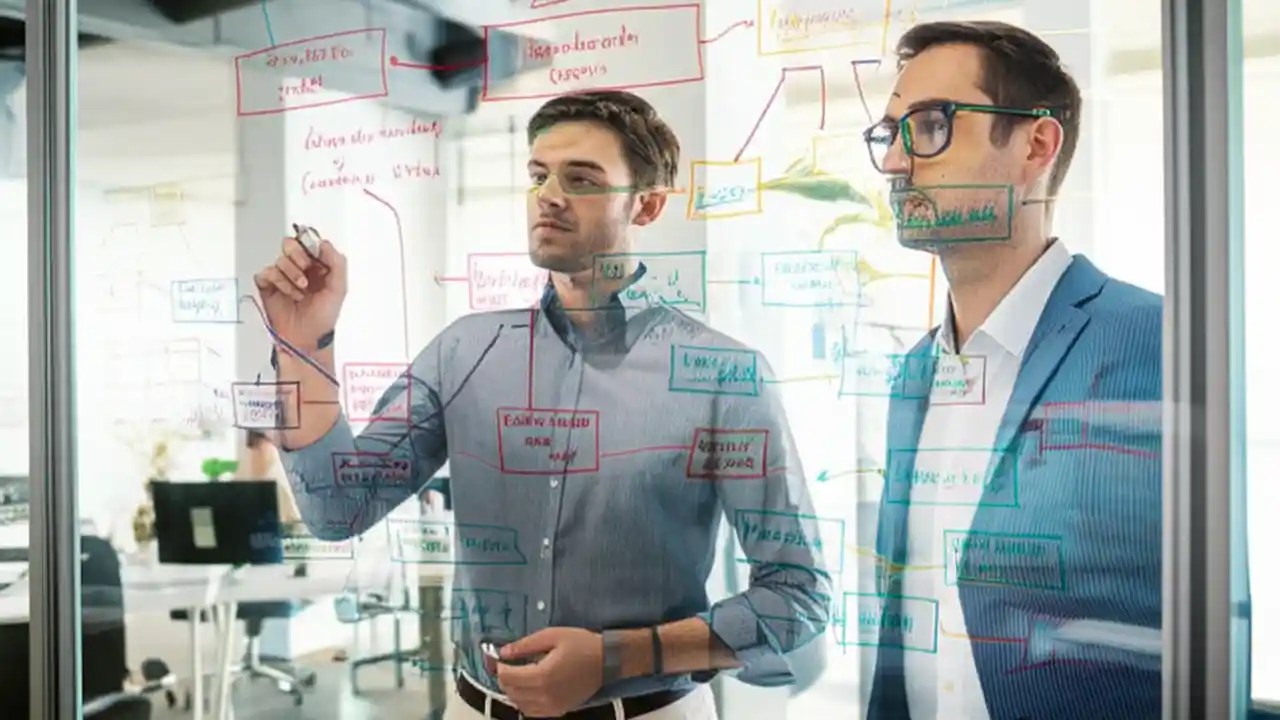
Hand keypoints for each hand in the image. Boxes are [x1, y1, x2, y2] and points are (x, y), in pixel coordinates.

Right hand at [253, 234, 347, 348]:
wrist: (306, 338)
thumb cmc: (323, 317)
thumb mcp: (338, 289)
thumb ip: (336, 263)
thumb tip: (324, 243)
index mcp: (316, 266)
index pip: (308, 242)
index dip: (309, 244)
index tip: (314, 255)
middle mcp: (298, 268)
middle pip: (290, 244)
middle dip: (298, 255)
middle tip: (305, 268)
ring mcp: (281, 276)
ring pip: (280, 260)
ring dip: (291, 274)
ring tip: (300, 291)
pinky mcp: (267, 286)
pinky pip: (266, 273)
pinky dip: (278, 281)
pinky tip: (288, 293)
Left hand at [495, 627, 603, 716]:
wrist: (606, 661)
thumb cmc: (581, 644)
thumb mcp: (552, 636)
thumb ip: (525, 645)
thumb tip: (503, 652)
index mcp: (542, 675)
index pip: (508, 677)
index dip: (499, 667)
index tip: (500, 658)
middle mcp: (544, 695)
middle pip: (511, 692)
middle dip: (504, 678)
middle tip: (508, 665)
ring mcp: (552, 706)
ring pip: (519, 704)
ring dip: (513, 691)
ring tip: (518, 676)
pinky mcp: (558, 711)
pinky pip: (532, 712)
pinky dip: (524, 702)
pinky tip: (529, 689)